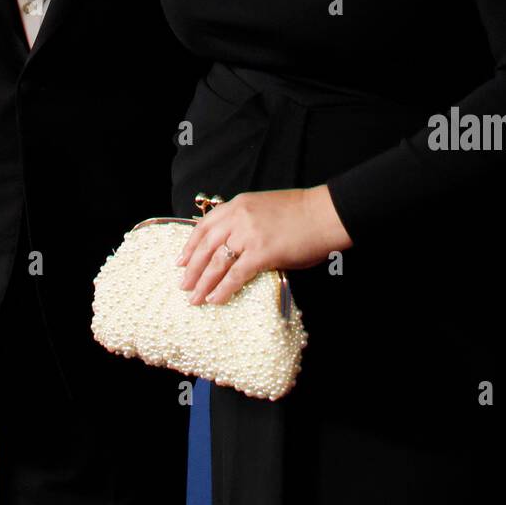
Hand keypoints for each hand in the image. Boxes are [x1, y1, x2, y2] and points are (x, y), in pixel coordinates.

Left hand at [175, 187, 352, 305]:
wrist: (325, 214)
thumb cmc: (300, 213)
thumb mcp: (264, 208)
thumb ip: (245, 222)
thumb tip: (233, 246)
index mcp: (238, 205)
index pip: (205, 226)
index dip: (190, 245)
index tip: (180, 260)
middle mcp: (239, 217)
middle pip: (206, 246)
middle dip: (192, 268)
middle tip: (183, 285)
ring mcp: (249, 235)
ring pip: (217, 262)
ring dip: (203, 283)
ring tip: (195, 298)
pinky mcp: (262, 253)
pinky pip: (236, 274)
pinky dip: (224, 289)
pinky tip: (216, 299)